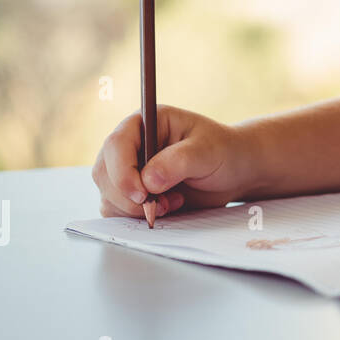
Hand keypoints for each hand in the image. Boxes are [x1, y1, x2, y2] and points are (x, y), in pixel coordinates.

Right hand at [92, 105, 259, 218]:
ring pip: (108, 195)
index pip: (116, 144)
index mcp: (145, 123)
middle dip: (129, 197)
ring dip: (136, 209)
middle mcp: (131, 145)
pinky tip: (167, 208)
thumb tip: (148, 180)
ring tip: (173, 202)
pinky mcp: (132, 193)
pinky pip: (117, 211)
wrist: (234, 172)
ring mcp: (128, 170)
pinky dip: (137, 217)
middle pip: (104, 173)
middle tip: (162, 205)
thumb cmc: (224, 151)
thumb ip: (178, 162)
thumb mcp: (207, 151)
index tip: (142, 194)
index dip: (122, 171)